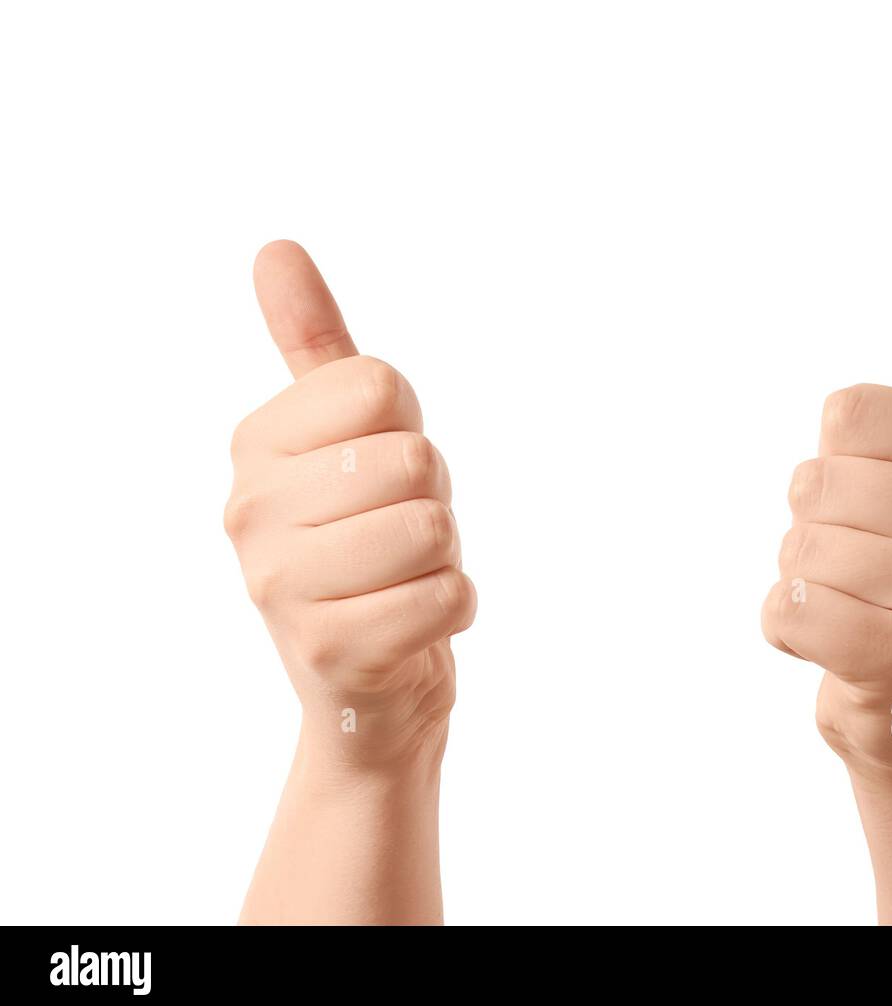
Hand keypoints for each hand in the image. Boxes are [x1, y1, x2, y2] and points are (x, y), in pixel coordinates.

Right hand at [224, 241, 474, 767]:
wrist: (369, 684)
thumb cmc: (368, 545)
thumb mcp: (341, 440)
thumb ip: (314, 347)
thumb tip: (275, 247)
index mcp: (253, 445)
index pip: (382, 386)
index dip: (406, 431)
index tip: (378, 477)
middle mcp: (249, 511)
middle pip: (414, 457)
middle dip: (430, 499)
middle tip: (394, 539)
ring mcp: (279, 585)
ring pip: (434, 527)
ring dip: (442, 558)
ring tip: (398, 581)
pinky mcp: (328, 650)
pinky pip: (451, 595)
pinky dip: (454, 609)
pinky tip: (409, 625)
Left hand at [761, 284, 891, 785]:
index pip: (845, 411)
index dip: (840, 462)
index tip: (883, 505)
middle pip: (812, 481)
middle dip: (816, 529)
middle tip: (869, 570)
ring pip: (795, 549)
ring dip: (804, 584)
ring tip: (861, 609)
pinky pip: (784, 612)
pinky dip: (789, 632)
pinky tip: (839, 648)